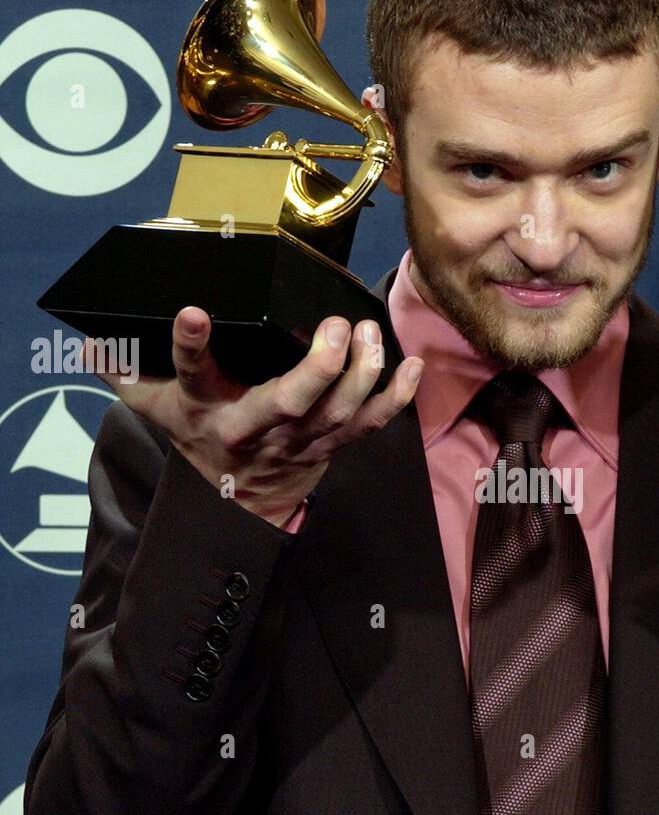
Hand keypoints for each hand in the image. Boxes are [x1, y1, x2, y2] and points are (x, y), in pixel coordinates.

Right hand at [86, 309, 422, 525]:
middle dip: (319, 367)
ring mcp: (301, 441)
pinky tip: (412, 365)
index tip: (194, 312)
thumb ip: (126, 370)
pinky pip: (373, 425)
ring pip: (340, 413)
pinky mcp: (333, 446)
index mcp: (208, 409)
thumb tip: (90, 340)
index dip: (192, 344)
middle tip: (335, 326)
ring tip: (370, 331)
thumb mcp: (155, 408)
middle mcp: (257, 426)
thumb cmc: (199, 438)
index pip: (194, 374)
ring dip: (363, 374)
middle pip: (290, 402)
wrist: (236, 503)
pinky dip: (398, 398)